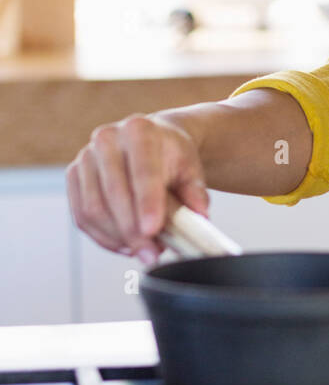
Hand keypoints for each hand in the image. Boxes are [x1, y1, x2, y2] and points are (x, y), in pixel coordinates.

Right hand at [66, 113, 208, 265]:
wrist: (150, 142)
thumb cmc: (171, 157)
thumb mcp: (191, 168)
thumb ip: (195, 191)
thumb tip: (199, 215)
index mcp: (140, 130)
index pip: (143, 170)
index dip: (147, 202)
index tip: (153, 230)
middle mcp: (107, 138)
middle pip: (114, 192)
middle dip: (132, 230)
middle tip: (151, 254)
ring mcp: (86, 156)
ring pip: (93, 208)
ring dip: (117, 238)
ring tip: (142, 252)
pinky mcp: (74, 176)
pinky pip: (81, 216)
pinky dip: (102, 238)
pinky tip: (124, 246)